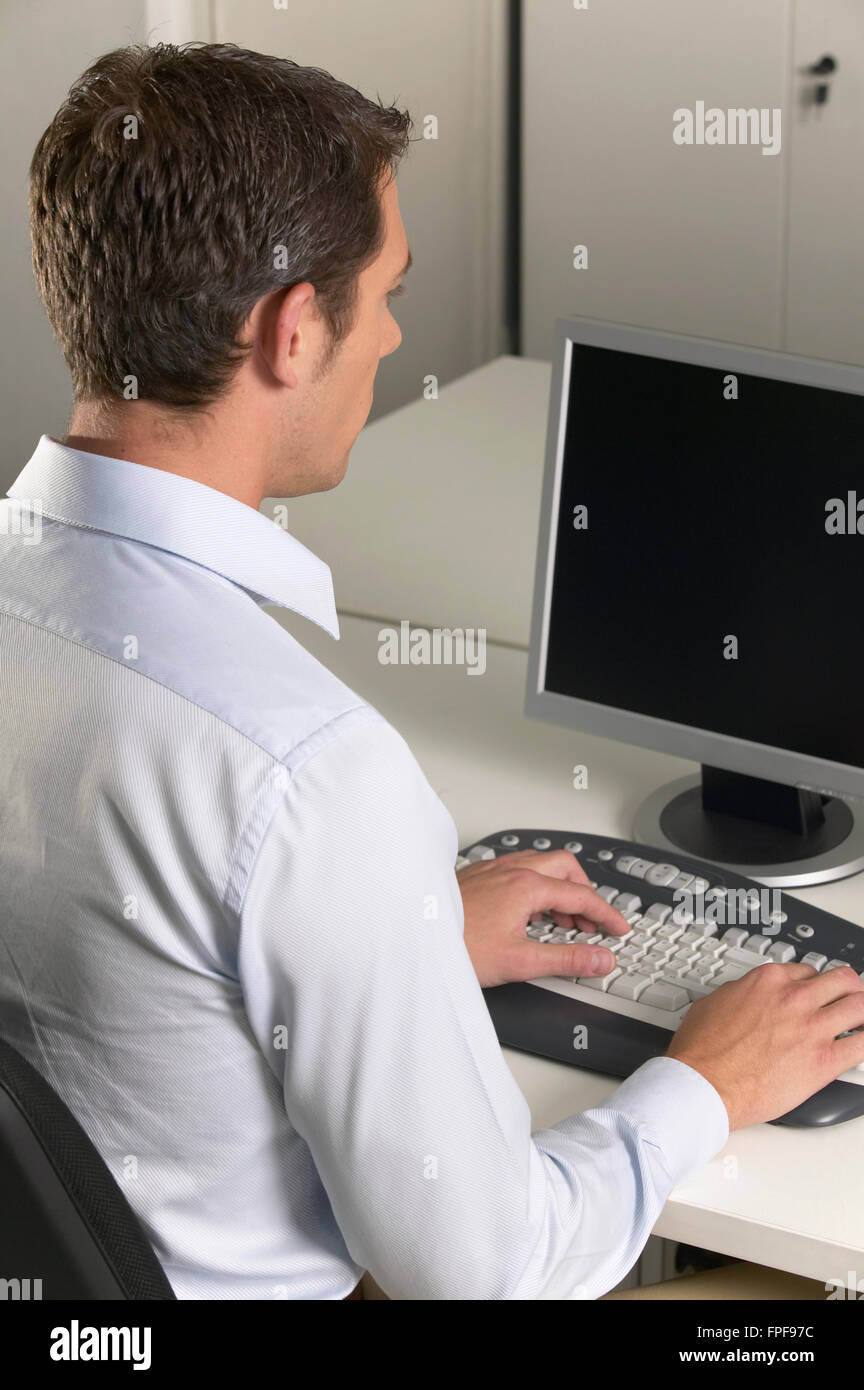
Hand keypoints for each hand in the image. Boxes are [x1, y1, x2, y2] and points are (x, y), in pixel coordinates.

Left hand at [457, 849, 629, 988]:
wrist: (410, 939)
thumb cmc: (455, 947)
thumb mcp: (520, 962)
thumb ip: (566, 959)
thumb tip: (601, 958)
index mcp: (525, 885)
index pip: (581, 895)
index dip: (606, 914)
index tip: (618, 929)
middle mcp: (510, 869)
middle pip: (565, 867)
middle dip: (585, 892)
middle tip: (592, 921)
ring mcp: (491, 869)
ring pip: (540, 865)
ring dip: (559, 888)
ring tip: (562, 921)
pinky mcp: (476, 875)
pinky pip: (518, 869)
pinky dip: (535, 886)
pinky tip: (527, 911)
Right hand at [667, 961, 863, 1129]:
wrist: (703, 1084)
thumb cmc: (703, 1051)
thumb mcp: (714, 1003)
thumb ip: (740, 993)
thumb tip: (748, 996)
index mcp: (769, 981)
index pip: (809, 971)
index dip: (814, 985)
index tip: (816, 994)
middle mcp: (795, 999)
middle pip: (843, 981)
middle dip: (849, 989)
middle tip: (848, 1000)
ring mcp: (813, 1028)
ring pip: (861, 1006)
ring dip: (862, 1012)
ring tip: (860, 1021)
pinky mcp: (825, 1061)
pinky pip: (863, 1045)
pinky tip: (862, 1046)